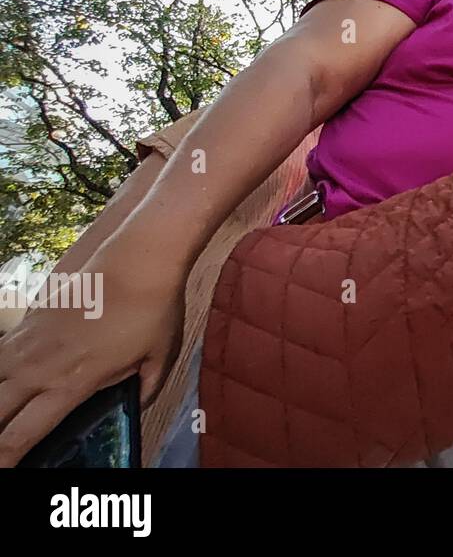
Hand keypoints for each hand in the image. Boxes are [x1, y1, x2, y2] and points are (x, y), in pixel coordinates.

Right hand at [0, 240, 184, 465]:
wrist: (137, 259)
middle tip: (2, 449)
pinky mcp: (28, 318)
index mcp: (69, 384)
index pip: (20, 435)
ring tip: (4, 411)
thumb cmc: (153, 310)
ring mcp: (28, 341)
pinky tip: (8, 379)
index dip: (5, 459)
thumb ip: (142, 391)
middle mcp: (38, 367)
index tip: (4, 470)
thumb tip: (134, 408)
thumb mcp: (159, 359)